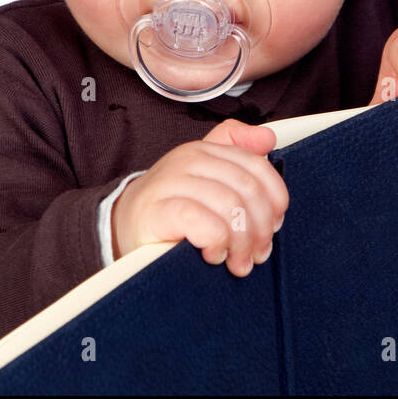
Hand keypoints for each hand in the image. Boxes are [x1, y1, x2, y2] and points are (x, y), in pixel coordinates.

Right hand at [110, 118, 287, 277]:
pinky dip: (217, 242)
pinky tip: (214, 254)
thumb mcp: (205, 176)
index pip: (256, 166)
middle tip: (258, 253)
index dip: (274, 198)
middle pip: (247, 189)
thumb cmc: (170, 206)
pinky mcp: (158, 211)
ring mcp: (171, 183)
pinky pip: (204, 223)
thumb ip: (236, 151)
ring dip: (241, 242)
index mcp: (205, 150)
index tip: (275, 224)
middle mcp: (188, 160)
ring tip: (238, 261)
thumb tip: (268, 137)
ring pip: (229, 206)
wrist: (122, 225)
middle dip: (261, 228)